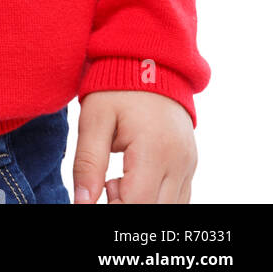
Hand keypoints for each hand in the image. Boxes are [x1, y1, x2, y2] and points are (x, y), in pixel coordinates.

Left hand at [73, 91, 196, 203]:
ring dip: (142, 203)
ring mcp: (189, 164)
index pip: (136, 203)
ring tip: (119, 179)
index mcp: (154, 150)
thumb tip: (82, 203)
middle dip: (126, 206)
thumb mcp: (94, 119)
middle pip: (155, 210)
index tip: (100, 189)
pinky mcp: (190, 164)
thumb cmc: (117, 87)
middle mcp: (179, 162)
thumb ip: (88, 163)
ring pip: (170, 209)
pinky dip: (156, 199)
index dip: (113, 208)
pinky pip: (178, 198)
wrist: (149, 61)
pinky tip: (134, 178)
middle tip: (107, 183)